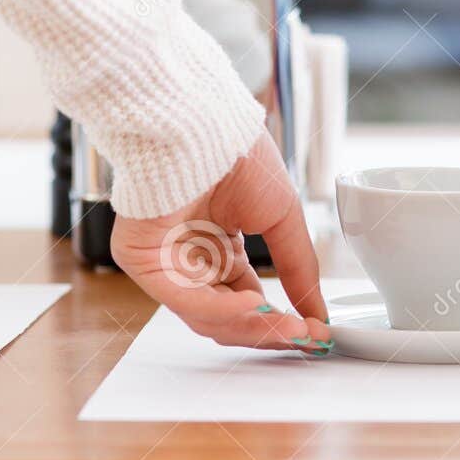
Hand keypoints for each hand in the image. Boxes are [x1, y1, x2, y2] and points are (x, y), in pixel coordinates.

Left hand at [111, 136, 332, 352]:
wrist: (206, 123)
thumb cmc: (238, 154)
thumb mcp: (282, 217)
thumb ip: (300, 267)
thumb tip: (320, 315)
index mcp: (219, 248)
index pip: (247, 301)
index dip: (281, 320)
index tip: (315, 333)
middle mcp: (190, 259)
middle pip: (226, 318)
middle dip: (268, 330)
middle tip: (303, 336)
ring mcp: (163, 261)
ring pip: (205, 316)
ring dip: (250, 324)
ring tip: (287, 323)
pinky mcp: (140, 258)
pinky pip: (181, 298)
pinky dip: (220, 309)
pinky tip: (256, 304)